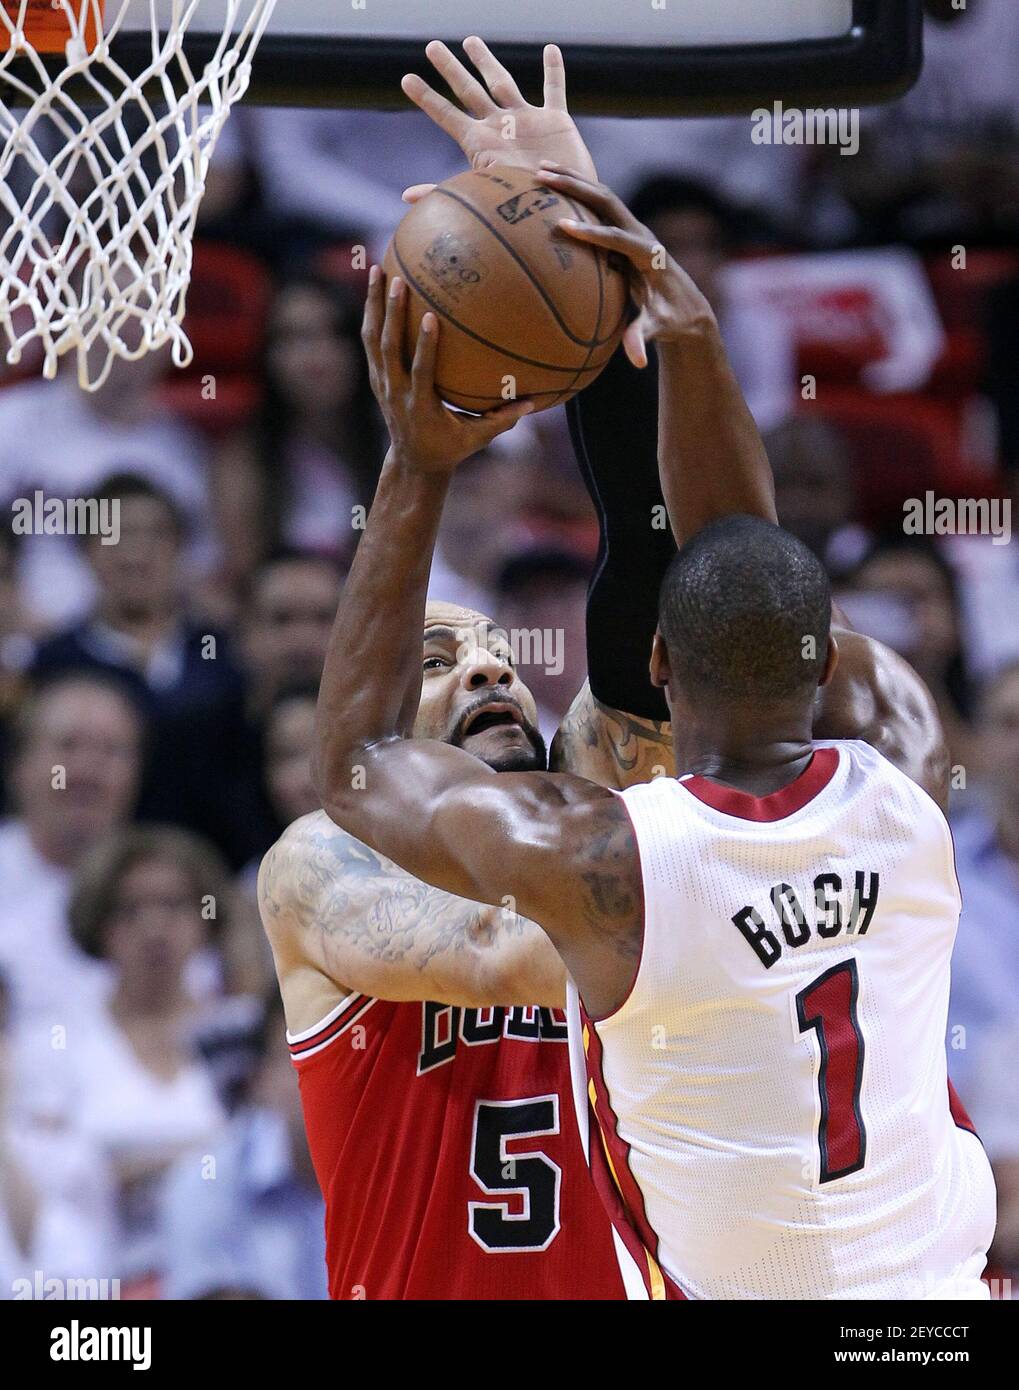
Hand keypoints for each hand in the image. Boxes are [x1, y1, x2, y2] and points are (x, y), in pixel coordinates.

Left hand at [362, 265, 534, 474]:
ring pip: (373, 339)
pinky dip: (371, 313)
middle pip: (389, 348)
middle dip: (391, 314)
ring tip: (377, 269)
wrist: (412, 462)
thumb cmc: (449, 448)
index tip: (429, 316)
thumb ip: (502, 419)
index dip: (424, 345)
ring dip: (373, 304)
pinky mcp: (376, 377)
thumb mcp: (476, 438)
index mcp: (420, 406)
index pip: (420, 371)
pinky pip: (370, 341)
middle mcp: (395, 392)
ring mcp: (382, 383)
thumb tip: (534, 402)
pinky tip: (375, 287)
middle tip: (398, 281)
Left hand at [400, 37, 596, 204]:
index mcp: (479, 143)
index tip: (406, 79)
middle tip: (432, 47)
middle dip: (450, 68)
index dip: (426, 97)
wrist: (559, 211)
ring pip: (502, 82)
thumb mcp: (479, 196)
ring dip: (486, 61)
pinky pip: (554, 90)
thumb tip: (405, 196)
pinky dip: (554, 70)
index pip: (445, 114)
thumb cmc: (519, 210)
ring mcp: (526, 122)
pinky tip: (550, 50)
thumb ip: (444, 191)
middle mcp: (499, 128)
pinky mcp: (556, 123)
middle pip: (468, 90)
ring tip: (470, 41)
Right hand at [536, 164, 718, 368]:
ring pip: (601, 196)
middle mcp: (641, 234)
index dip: (593, 233)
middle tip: (542, 177)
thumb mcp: (660, 330)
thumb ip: (644, 338)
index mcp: (649, 256)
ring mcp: (633, 229)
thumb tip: (636, 360)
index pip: (619, 239)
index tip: (562, 226)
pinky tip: (550, 186)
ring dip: (572, 181)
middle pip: (607, 202)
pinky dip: (575, 193)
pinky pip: (598, 207)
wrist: (689, 305)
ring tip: (539, 170)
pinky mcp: (624, 231)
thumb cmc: (672, 320)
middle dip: (575, 188)